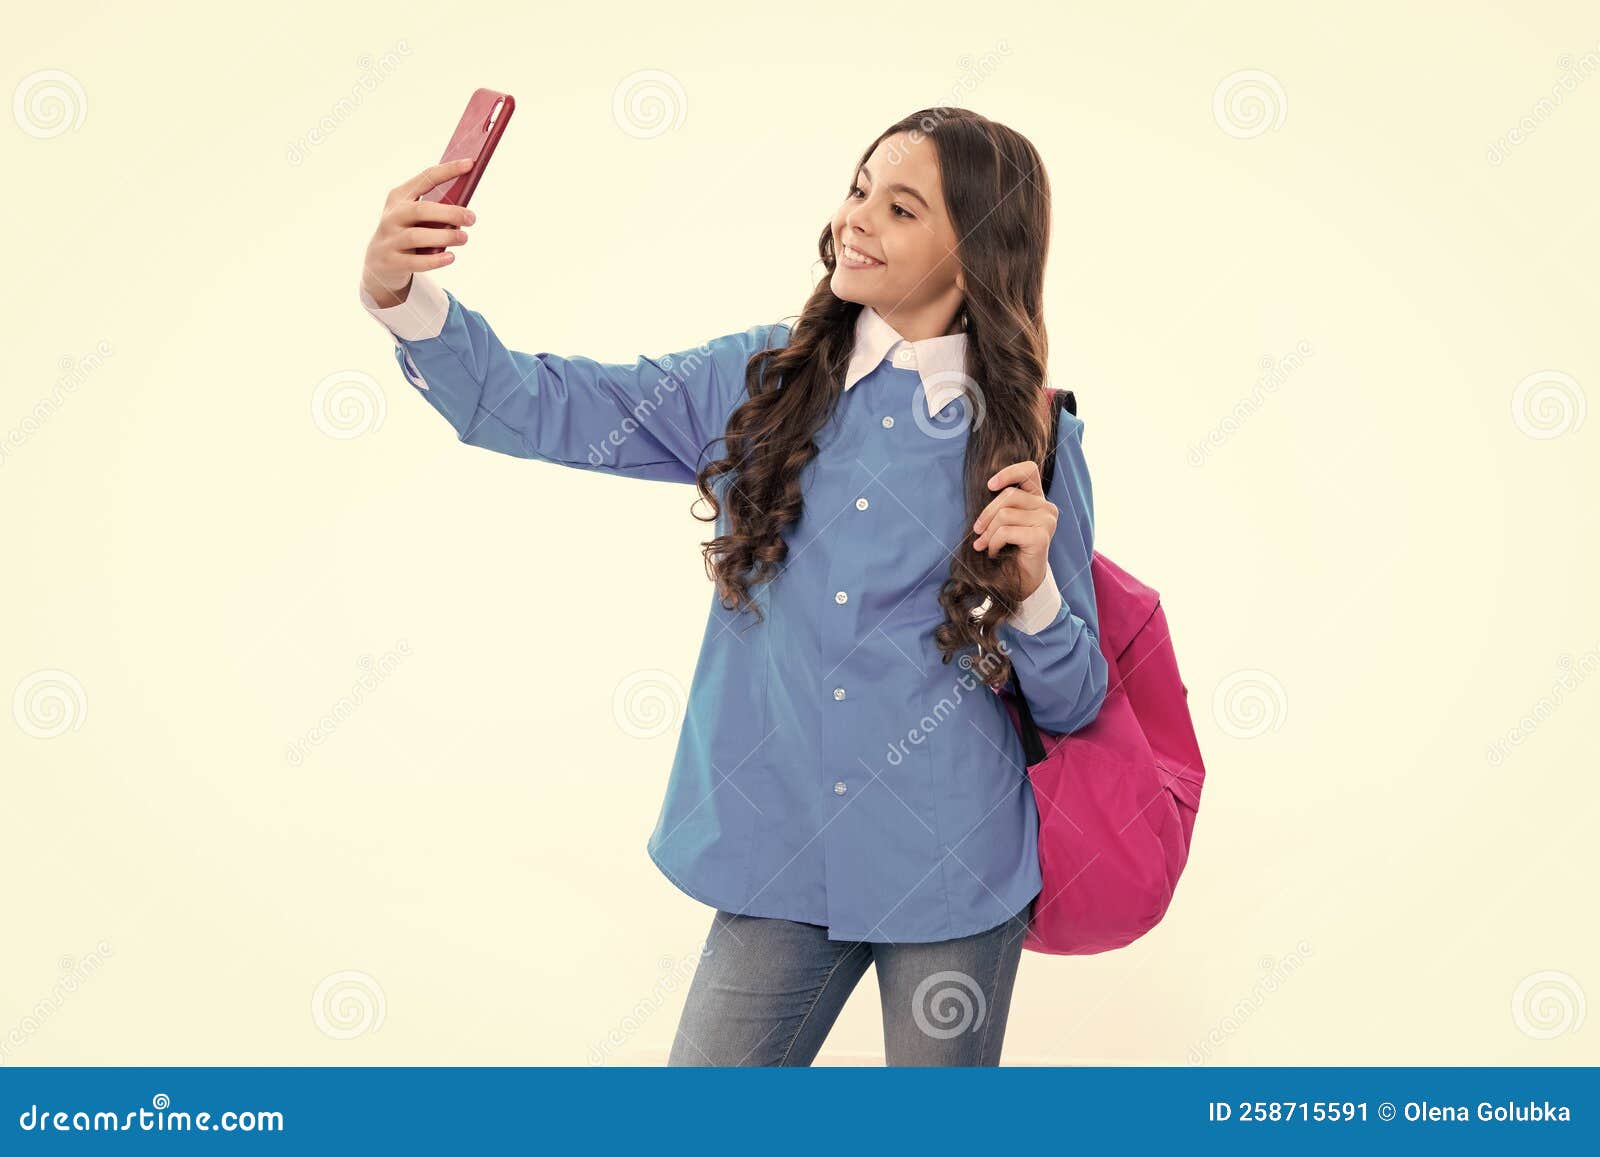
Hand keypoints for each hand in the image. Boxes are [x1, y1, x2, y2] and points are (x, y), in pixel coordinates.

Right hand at [360, 157, 477, 306]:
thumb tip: (466, 210)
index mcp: (399, 197)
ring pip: (417, 236)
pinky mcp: (391, 261)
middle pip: (421, 210)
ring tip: (464, 238)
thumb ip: (435, 210)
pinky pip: (415, 262)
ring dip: (445, 237)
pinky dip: (435, 260)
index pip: (425, 178)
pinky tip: (450, 257)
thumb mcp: (415, 217)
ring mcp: (389, 239)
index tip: (470, 163)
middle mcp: (392, 216)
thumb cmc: (407, 233)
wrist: (378, 264)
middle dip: (449, 212)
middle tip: (472, 218)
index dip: (448, 170)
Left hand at [972, 459, 1056, 601]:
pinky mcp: (1041, 536)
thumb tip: (984, 488)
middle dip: (986, 514)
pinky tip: (995, 553)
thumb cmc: (1010, 551)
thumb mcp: (1004, 522)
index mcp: (1038, 499)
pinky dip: (994, 543)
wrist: (1021, 582)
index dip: (1008, 472)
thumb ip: (1001, 505)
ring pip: (1004, 514)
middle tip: (977, 533)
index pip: (1029, 470)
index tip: (989, 486)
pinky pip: (1006, 531)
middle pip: (1008, 495)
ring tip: (985, 546)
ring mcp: (1047, 521)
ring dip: (988, 533)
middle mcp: (1047, 507)